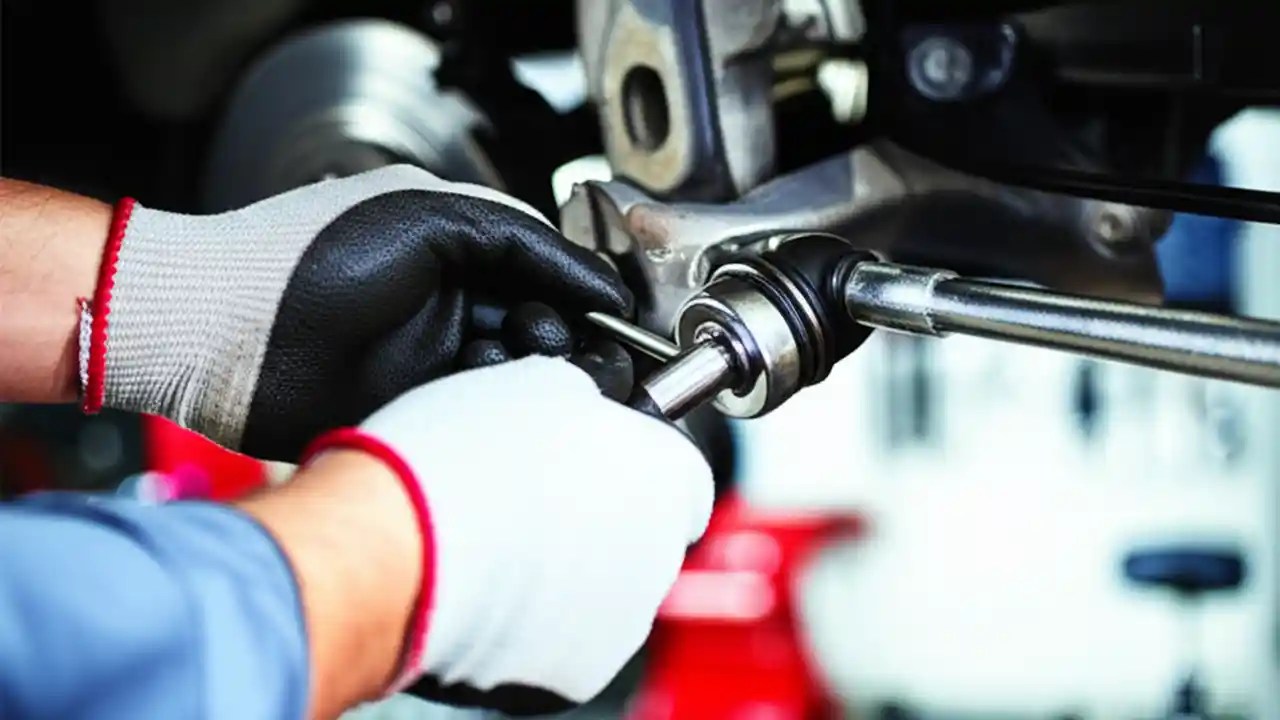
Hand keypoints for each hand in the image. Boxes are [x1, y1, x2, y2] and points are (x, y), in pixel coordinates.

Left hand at [79, 165, 633, 459]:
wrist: (216, 329)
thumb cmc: (309, 256)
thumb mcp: (432, 219)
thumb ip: (525, 244)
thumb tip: (603, 287)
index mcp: (459, 257)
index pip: (550, 280)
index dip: (588, 301)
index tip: (618, 321)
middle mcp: (452, 313)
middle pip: (545, 337)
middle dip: (573, 347)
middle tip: (585, 357)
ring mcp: (432, 369)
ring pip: (519, 386)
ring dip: (539, 380)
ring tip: (533, 369)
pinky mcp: (412, 420)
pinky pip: (479, 426)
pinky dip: (501, 418)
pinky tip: (495, 400)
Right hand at [300, 356, 713, 715]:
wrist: (391, 549)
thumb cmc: (458, 461)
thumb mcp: (535, 380)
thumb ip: (581, 398)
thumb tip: (577, 407)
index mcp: (670, 480)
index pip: (681, 470)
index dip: (631, 458)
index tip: (591, 453)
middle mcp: (659, 559)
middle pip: (641, 534)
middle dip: (593, 517)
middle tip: (525, 496)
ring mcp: (617, 626)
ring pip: (602, 593)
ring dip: (563, 572)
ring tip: (491, 542)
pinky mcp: (570, 678)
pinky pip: (560, 643)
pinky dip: (530, 624)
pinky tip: (482, 591)